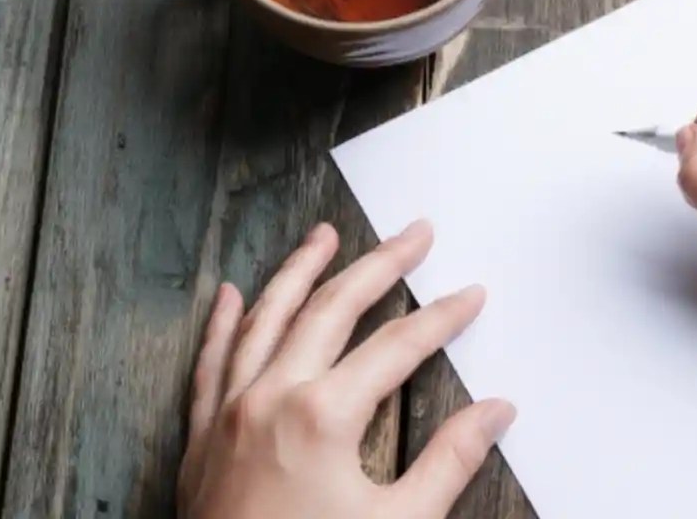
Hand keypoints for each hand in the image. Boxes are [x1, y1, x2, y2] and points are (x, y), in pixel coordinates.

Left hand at [178, 221, 515, 518]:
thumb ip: (449, 463)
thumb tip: (496, 412)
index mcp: (322, 416)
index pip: (397, 346)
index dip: (442, 317)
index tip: (469, 296)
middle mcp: (270, 399)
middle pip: (333, 310)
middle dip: (379, 265)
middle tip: (414, 233)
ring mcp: (228, 414)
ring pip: (265, 319)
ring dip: (299, 271)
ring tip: (324, 235)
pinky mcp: (200, 438)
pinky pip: (208, 362)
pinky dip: (221, 324)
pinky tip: (229, 294)